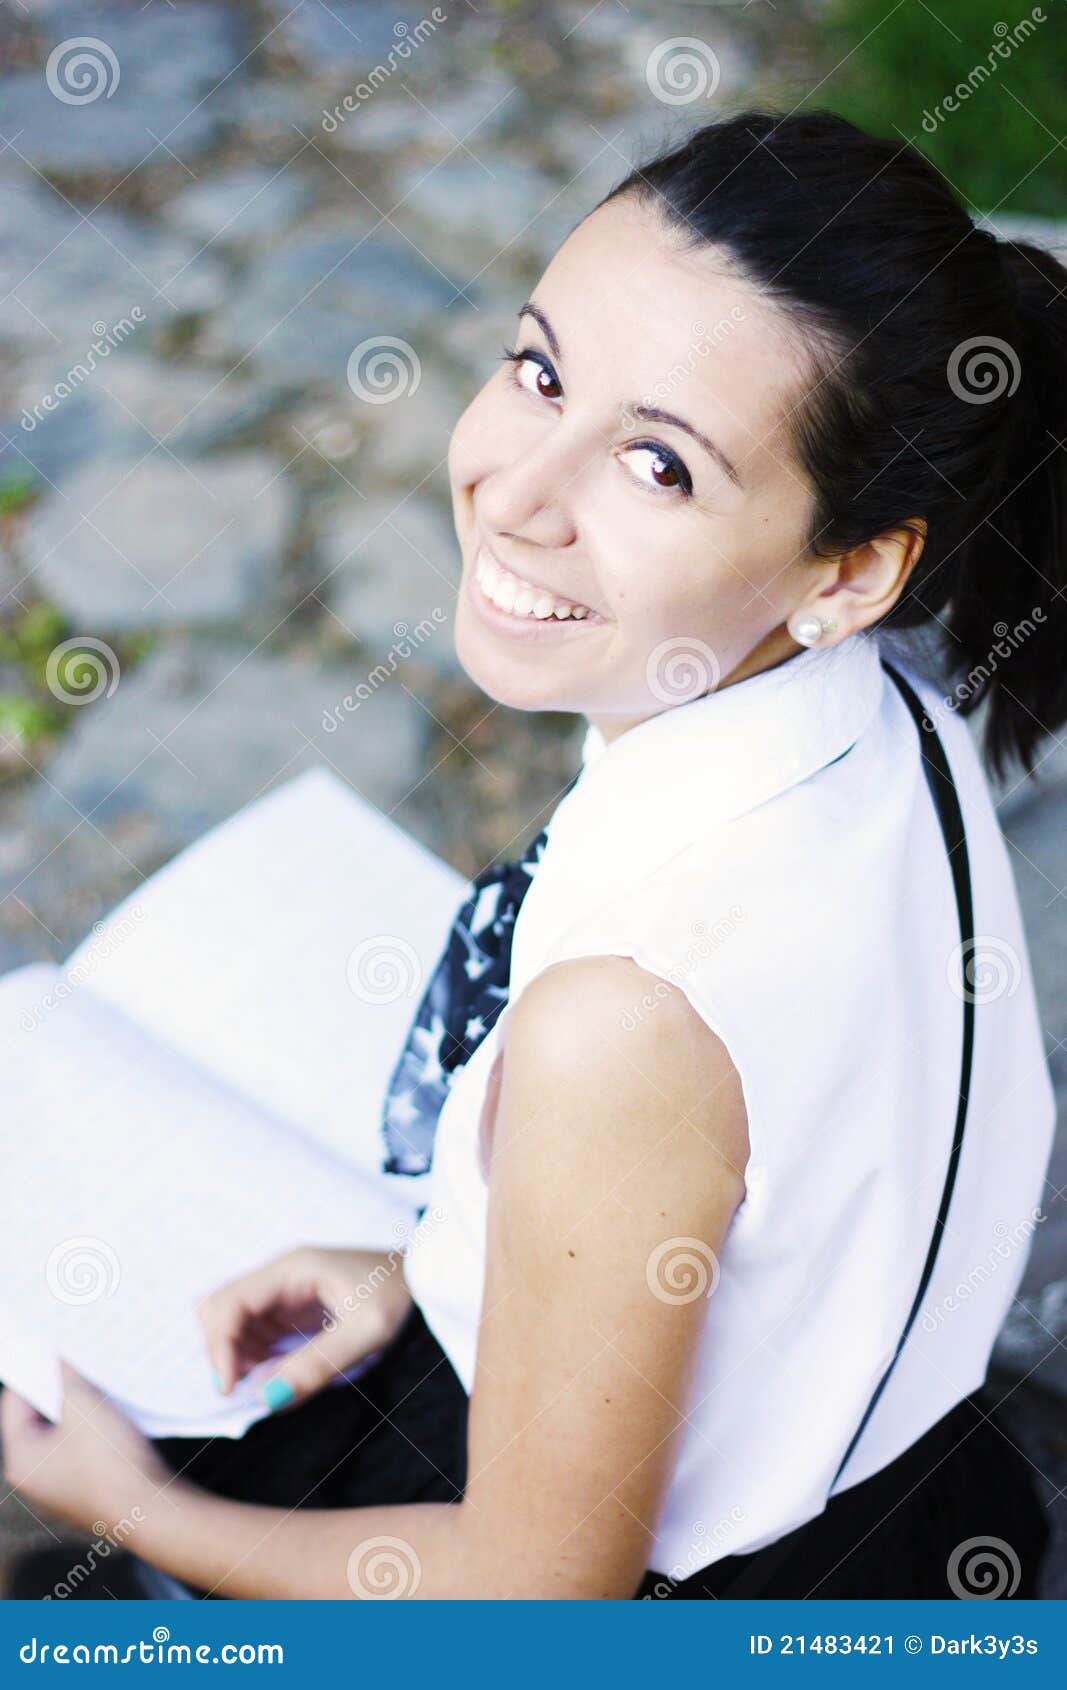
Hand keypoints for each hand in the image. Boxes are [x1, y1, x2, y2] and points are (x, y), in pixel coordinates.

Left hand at [1, 1364, 168, 1537]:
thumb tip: (60, 1358)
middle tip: (78, 1361)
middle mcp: (34, 1479)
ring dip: (82, 1409)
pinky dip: (96, 1431)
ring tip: (100, 1383)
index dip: (33, 1371)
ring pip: (66, 1434)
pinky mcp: (89, 1491)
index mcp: (20, 1460)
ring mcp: (62, 1488)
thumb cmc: (108, 1461)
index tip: (50, 1348)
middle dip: (61, 1389)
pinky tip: (117, 1413)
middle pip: (40, 1419)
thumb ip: (67, 1376)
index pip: (14, 1403)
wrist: (149, 1509)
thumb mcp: (83, 1405)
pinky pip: (85, 1451)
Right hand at [197, 1245, 412, 1409]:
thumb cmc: (400, 1295)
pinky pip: (255, 1331)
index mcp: (292, 1269)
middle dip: (221, 1349)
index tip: (230, 1389)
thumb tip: (268, 1399)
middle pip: (220, 1307)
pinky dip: (253, 1356)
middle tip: (242, 1389)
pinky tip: (276, 1373)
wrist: (426, 1278)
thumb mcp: (367, 1332)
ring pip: (232, 1320)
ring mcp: (284, 1290)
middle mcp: (280, 1276)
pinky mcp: (292, 1308)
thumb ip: (319, 1364)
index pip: (230, 1303)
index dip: (219, 1346)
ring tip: (266, 1383)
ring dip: (236, 1354)